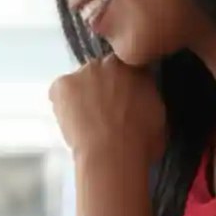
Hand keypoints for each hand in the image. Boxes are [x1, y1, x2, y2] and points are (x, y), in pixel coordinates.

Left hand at [49, 55, 165, 163]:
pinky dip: (61, 106)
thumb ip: (145, 99)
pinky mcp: (63, 83)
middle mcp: (111, 63)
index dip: (120, 88)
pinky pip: (58, 92)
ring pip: (79, 82)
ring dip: (80, 97)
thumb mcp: (157, 116)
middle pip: (101, 73)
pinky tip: (71, 123)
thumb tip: (137, 103)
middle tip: (99, 114)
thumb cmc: (140, 143)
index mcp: (138, 69)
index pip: (126, 70)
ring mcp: (85, 71)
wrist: (114, 153)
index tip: (117, 104)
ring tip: (85, 123)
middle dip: (99, 89)